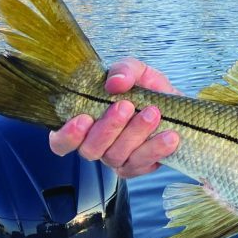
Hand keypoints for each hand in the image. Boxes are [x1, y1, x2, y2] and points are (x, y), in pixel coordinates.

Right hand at [49, 58, 180, 177]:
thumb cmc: (147, 90)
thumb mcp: (137, 72)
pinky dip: (156, 149)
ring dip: (135, 134)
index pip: (60, 140)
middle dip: (108, 128)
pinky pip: (141, 164)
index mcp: (85, 123)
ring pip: (116, 155)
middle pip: (90, 149)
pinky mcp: (137, 167)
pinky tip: (169, 136)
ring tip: (153, 114)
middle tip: (127, 106)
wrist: (177, 107)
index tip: (83, 119)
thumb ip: (124, 70)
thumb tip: (115, 82)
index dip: (67, 135)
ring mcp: (115, 158)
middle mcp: (96, 144)